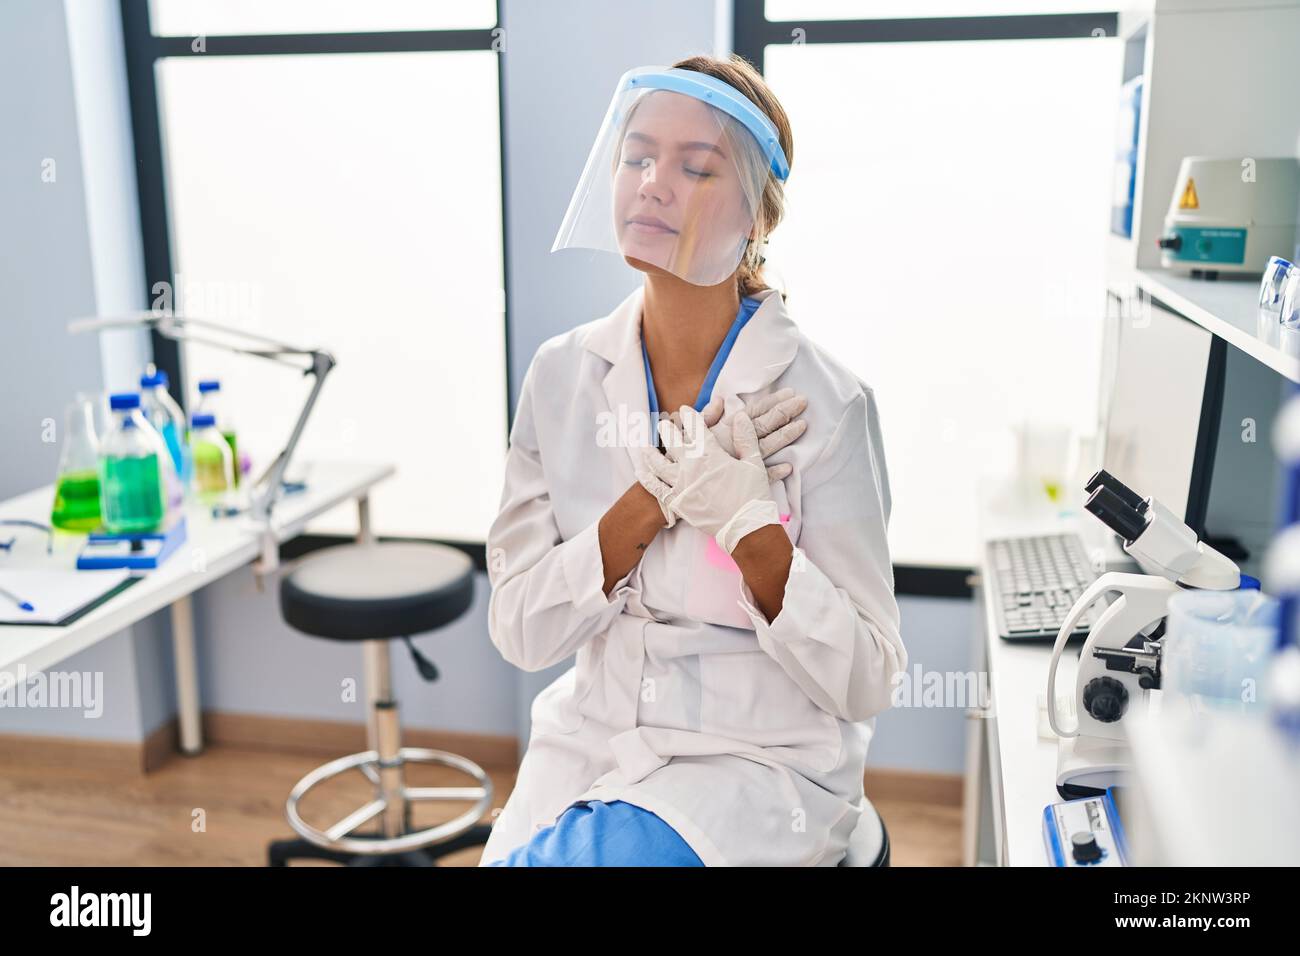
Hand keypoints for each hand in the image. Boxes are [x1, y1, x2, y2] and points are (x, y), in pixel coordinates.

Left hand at [638, 405, 781, 552]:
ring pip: (658, 464)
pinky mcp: (677, 503)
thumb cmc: (753, 495)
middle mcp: (691, 467)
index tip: (685, 410)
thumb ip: (745, 438)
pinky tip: (640, 471)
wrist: (746, 528)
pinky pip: (656, 489)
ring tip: (645, 446)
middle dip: (668, 430)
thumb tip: (739, 416)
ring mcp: (681, 486)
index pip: (696, 428)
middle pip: (673, 442)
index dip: (690, 417)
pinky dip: (646, 479)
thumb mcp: (754, 463)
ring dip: (651, 452)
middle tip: (664, 424)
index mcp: (711, 455)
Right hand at [685, 388, 807, 480]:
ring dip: (785, 436)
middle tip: (804, 401)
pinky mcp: (738, 482)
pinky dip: (775, 472)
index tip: (791, 393)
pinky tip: (789, 468)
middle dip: (784, 412)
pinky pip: (760, 476)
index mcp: (725, 430)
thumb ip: (707, 417)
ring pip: (767, 447)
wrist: (675, 489)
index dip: (772, 402)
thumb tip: (722, 400)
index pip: (753, 412)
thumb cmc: (681, 458)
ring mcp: (738, 463)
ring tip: (803, 425)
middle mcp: (735, 444)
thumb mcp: (692, 434)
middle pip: (764, 425)